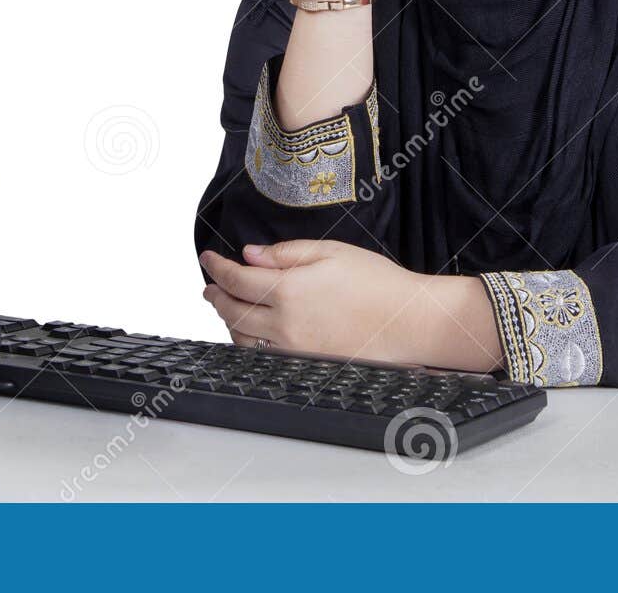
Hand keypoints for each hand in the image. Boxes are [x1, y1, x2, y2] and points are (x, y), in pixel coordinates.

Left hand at [199, 239, 501, 371]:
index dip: (216, 267)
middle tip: (210, 284)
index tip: (208, 258)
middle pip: (232, 311)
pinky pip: (263, 355)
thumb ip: (285, 253)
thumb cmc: (379, 284)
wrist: (409, 322)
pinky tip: (251, 331)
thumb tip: (251, 255)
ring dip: (228, 320)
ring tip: (226, 305)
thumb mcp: (330, 252)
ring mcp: (294, 349)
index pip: (236, 279)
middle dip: (215, 295)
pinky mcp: (305, 364)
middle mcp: (285, 324)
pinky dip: (248, 341)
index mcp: (289, 290)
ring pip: (243, 338)